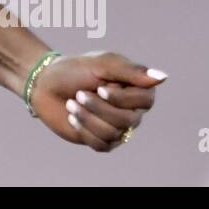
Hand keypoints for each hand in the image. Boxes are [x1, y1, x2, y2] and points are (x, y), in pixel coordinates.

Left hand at [28, 51, 166, 151]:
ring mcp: (117, 127)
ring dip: (87, 117)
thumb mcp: (102, 63)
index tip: (100, 86)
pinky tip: (72, 117)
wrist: (45, 84)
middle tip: (79, 93)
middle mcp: (131, 110)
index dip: (121, 98)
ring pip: (113, 133)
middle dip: (99, 107)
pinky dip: (84, 130)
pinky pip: (102, 145)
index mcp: (136, 89)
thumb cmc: (74, 69)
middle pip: (127, 120)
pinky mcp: (102, 141)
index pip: (145, 101)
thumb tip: (163, 77)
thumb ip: (132, 71)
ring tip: (72, 103)